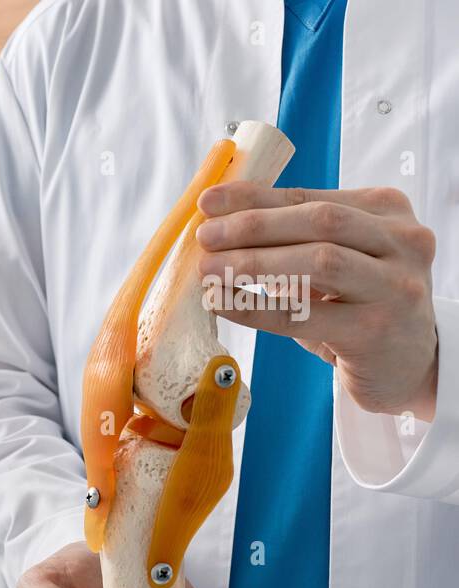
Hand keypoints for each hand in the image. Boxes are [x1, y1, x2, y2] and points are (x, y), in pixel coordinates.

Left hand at [196, 182, 438, 420]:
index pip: (311, 197)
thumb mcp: (338, 259)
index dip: (255, 198)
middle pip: (319, 222)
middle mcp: (402, 242)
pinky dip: (255, 308)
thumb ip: (295, 236)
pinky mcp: (375, 331)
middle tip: (205, 237)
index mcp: (388, 211)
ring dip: (254, 264)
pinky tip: (222, 303)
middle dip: (254, 227)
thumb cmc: (359, 305)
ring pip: (318, 262)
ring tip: (208, 270)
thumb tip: (217, 221)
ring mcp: (394, 286)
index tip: (208, 202)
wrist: (408, 364)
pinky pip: (303, 316)